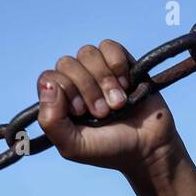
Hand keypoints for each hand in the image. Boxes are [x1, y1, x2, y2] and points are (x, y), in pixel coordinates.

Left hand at [36, 41, 180, 175]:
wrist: (148, 147)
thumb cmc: (108, 149)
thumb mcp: (73, 147)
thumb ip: (51, 121)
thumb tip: (48, 84)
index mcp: (59, 102)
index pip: (48, 78)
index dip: (65, 91)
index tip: (81, 112)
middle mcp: (75, 83)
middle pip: (66, 63)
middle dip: (87, 89)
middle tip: (102, 113)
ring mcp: (97, 71)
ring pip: (87, 53)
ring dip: (104, 81)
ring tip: (117, 104)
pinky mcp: (120, 62)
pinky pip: (108, 46)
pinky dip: (117, 65)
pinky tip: (126, 85)